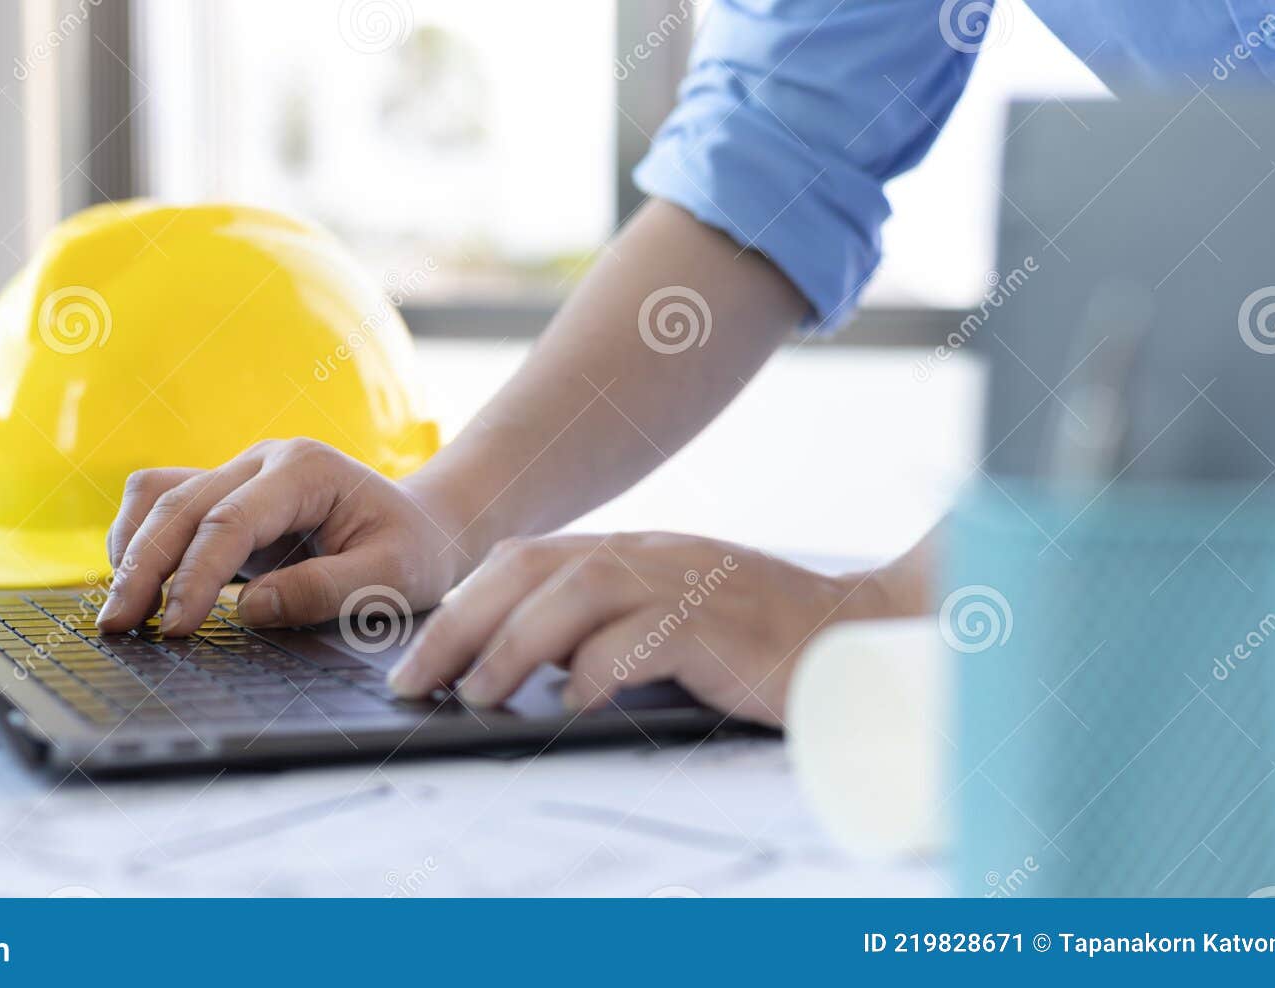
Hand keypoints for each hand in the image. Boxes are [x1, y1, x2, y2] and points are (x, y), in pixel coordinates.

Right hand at [96, 439, 465, 635]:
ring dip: (132, 548)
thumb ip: (325, 590)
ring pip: (159, 495)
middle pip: (180, 503)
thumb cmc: (412, 549)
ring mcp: (239, 474)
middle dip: (144, 566)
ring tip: (121, 611)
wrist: (421, 524)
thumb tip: (249, 610)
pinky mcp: (225, 499)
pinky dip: (141, 542)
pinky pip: (163, 506)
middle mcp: (263, 462)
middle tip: (117, 627)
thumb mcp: (392, 577)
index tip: (177, 626)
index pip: (231, 519)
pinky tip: (138, 588)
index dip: (197, 574)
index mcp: (306, 469)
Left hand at [387, 532, 906, 725]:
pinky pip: (643, 637)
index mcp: (632, 551)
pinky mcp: (719, 623)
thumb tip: (525, 672)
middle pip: (532, 569)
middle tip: (414, 678)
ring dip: (512, 644)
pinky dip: (598, 667)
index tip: (413, 657)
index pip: (526, 561)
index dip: (460, 605)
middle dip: (460, 623)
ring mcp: (685, 583)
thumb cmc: (758, 640)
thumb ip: (608, 626)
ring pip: (576, 593)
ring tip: (475, 693)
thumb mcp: (673, 617)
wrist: (861, 631)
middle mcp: (649, 555)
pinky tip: (571, 702)